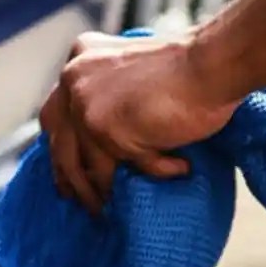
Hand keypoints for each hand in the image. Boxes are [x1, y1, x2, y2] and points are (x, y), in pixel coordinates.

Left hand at [40, 31, 241, 212]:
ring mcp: (87, 108)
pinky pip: (132, 165)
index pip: (55, 112)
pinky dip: (159, 171)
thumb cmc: (186, 65)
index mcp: (78, 60)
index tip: (63, 166)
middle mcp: (73, 81)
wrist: (210, 62)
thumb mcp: (130, 69)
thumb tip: (99, 136)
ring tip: (113, 206)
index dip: (59, 142)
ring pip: (88, 165)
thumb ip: (108, 91)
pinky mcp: (108, 132)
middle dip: (67, 175)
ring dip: (102, 190)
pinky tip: (179, 168)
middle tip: (74, 197)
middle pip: (60, 142)